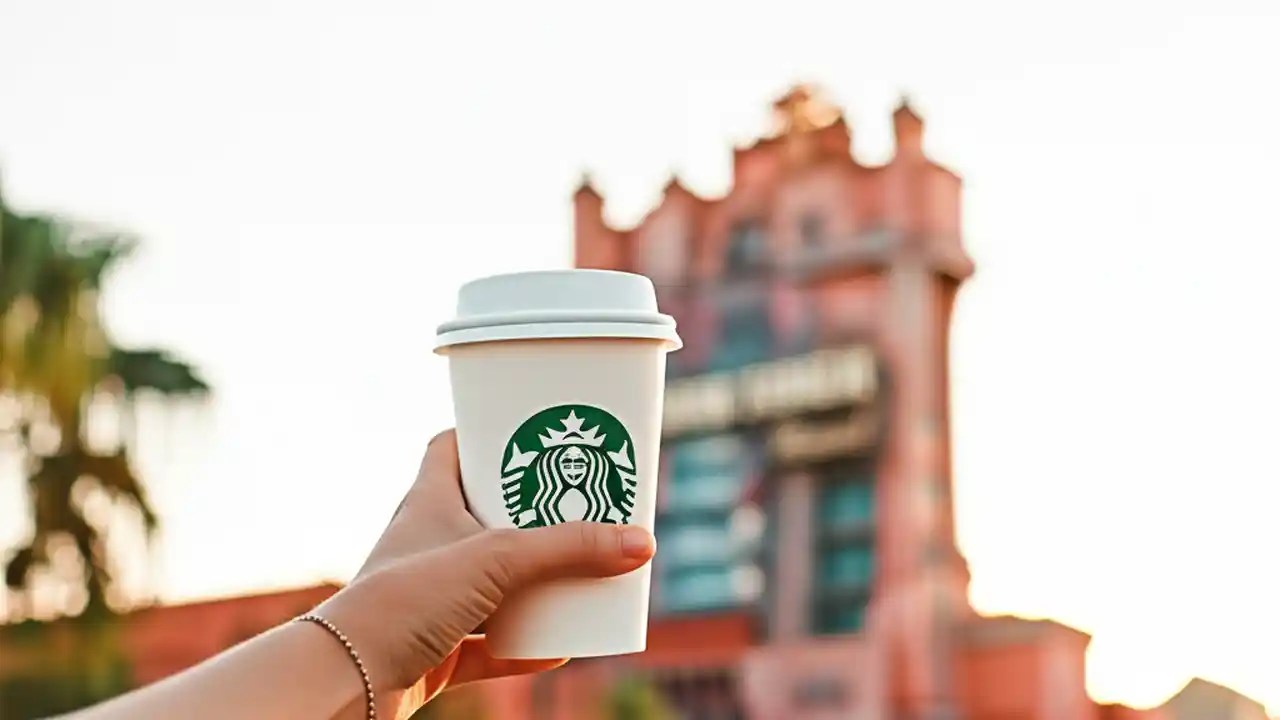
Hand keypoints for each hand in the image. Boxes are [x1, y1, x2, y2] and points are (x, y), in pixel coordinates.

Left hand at [316, 431, 655, 718]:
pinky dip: (526, 646)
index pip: (451, 447)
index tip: (531, 431)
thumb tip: (641, 542)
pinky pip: (490, 644)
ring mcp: (430, 599)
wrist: (347, 679)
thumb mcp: (498, 558)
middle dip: (534, 518)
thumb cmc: (404, 600)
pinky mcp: (435, 649)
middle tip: (582, 509)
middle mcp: (428, 544)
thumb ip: (570, 547)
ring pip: (492, 584)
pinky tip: (563, 648)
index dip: (487, 435)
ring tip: (583, 575)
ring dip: (533, 584)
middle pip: (486, 517)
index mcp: (429, 501)